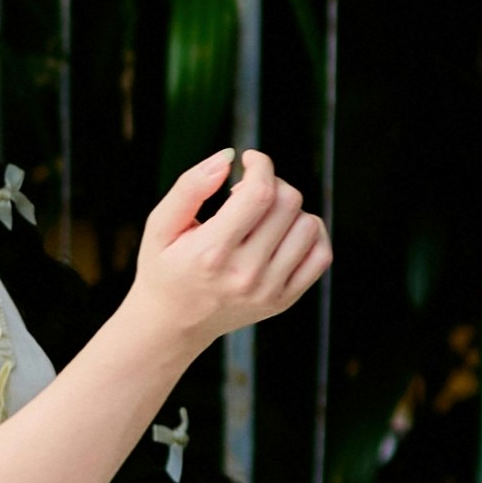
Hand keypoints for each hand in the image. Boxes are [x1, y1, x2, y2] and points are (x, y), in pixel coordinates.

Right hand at [123, 146, 329, 353]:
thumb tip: (228, 157)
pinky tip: (284, 232)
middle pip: (288, 203)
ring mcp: (268, 291)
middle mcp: (245, 274)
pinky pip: (321, 255)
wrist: (171, 325)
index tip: (249, 159)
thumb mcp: (160, 225)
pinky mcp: (284, 301)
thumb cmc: (164, 267)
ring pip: (309, 225)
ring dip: (289, 209)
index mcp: (211, 252)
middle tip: (249, 190)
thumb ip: (190, 186)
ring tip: (263, 215)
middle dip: (272, 183)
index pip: (259, 193)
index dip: (260, 164)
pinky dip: (309, 234)